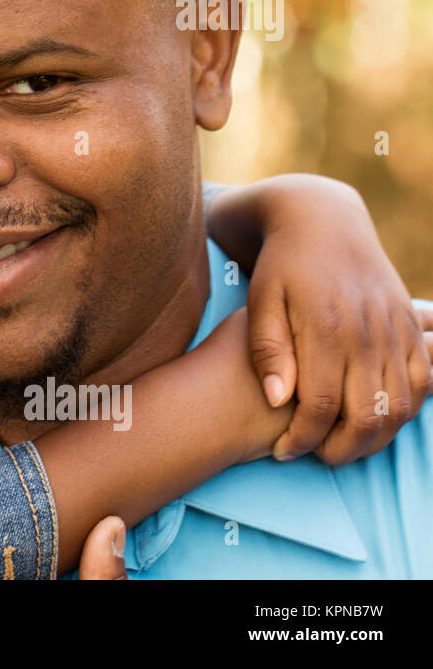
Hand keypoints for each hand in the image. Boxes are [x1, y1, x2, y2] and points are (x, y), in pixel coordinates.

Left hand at [243, 179, 430, 464]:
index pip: (322, 405)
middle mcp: (368, 331)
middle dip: (341, 448)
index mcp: (326, 327)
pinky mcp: (410, 326)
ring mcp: (396, 329)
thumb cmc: (280, 267)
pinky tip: (378, 419)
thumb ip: (268, 351)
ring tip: (343, 445)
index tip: (283, 450)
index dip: (304, 438)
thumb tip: (279, 400)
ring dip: (376, 436)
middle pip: (367, 414)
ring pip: (401, 405)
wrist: (321, 221)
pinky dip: (407, 409)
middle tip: (315, 455)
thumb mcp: (259, 302)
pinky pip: (425, 380)